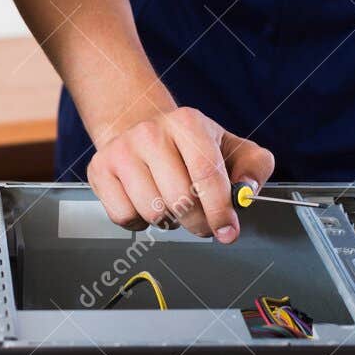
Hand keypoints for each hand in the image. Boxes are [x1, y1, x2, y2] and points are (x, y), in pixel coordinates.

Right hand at [87, 108, 274, 243]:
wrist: (140, 127)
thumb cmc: (190, 145)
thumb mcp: (230, 147)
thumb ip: (254, 166)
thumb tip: (247, 189)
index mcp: (187, 123)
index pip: (206, 175)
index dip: (220, 210)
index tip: (227, 231)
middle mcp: (151, 133)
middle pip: (180, 199)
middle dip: (198, 221)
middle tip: (202, 221)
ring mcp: (121, 151)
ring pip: (153, 212)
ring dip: (169, 221)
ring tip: (173, 204)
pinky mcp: (100, 170)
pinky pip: (125, 217)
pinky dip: (140, 222)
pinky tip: (148, 202)